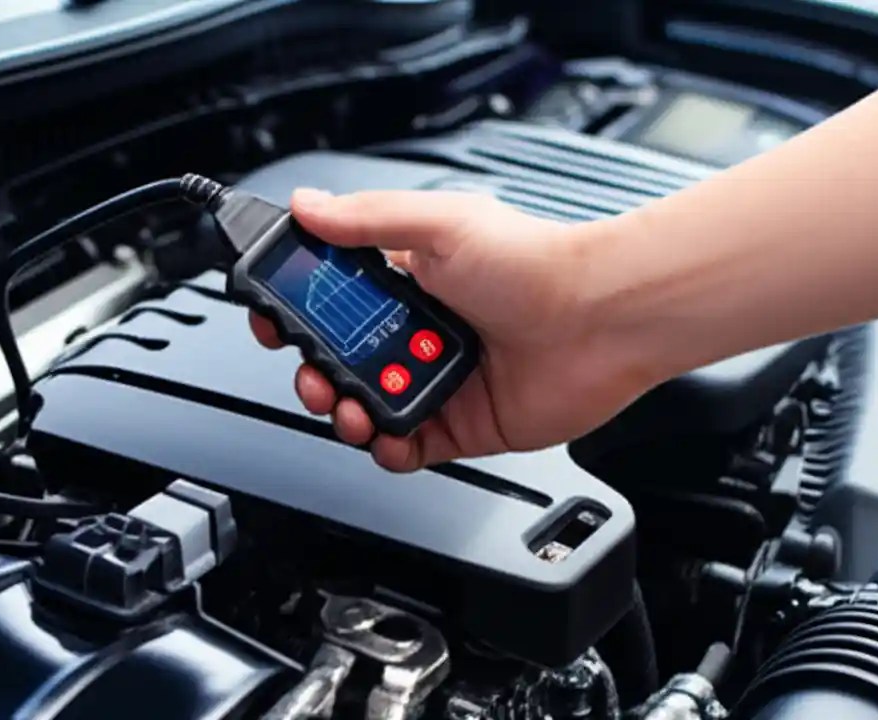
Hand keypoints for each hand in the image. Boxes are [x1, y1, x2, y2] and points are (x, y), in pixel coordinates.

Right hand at [249, 188, 666, 471]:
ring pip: (367, 405)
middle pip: (340, 359)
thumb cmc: (535, 263)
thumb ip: (367, 218)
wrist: (601, 319)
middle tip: (312, 373)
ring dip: (344, 411)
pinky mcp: (461, 423)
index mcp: (408, 278)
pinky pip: (408, 446)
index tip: (276, 319)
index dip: (297, 312)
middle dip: (313, 370)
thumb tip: (308, 205)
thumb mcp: (441, 223)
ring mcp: (437, 377)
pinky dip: (388, 448)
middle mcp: (419, 329)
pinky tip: (385, 436)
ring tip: (348, 407)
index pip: (332, 298)